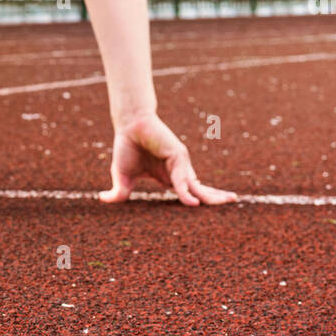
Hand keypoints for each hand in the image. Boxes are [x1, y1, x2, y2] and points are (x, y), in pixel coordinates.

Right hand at [99, 115, 236, 206]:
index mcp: (169, 177)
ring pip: (197, 186)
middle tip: (234, 202)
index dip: (197, 201)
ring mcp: (179, 164)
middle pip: (200, 189)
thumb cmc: (126, 148)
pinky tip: (190, 202)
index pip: (187, 192)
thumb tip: (101, 199)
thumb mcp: (122, 175)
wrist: (128, 124)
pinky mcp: (177, 155)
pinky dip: (185, 191)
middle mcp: (178, 171)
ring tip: (226, 201)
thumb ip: (119, 191)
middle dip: (216, 197)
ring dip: (211, 196)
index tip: (206, 211)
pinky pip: (181, 179)